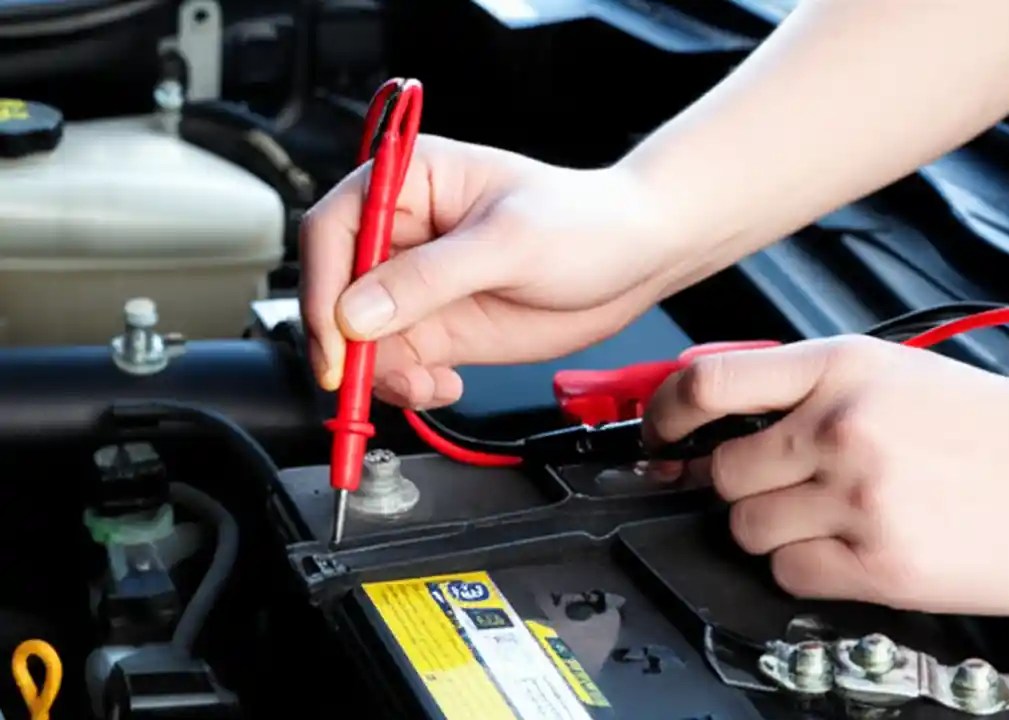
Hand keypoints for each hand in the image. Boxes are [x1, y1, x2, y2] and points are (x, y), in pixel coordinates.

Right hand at [300, 135, 690, 406]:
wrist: (637, 258)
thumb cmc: (586, 222)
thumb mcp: (510, 243)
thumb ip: (431, 278)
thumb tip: (357, 312)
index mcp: (410, 182)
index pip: (335, 229)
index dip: (323, 284)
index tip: (337, 337)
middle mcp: (405, 233)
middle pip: (335, 289)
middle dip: (345, 342)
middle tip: (364, 380)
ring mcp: (418, 285)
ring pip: (361, 337)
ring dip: (380, 373)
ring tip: (427, 384)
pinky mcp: (439, 327)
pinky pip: (396, 363)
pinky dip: (407, 386)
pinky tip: (443, 386)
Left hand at [642, 336, 1008, 614]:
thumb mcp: (906, 375)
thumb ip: (817, 390)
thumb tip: (732, 422)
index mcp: (846, 364)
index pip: (709, 380)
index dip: (665, 415)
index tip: (659, 437)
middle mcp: (842, 422)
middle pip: (723, 472)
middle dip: (740, 490)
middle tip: (781, 492)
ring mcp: (859, 494)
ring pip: (749, 529)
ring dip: (774, 533)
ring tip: (833, 522)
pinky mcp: (881, 562)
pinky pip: (791, 574)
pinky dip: (809, 571)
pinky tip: (857, 552)